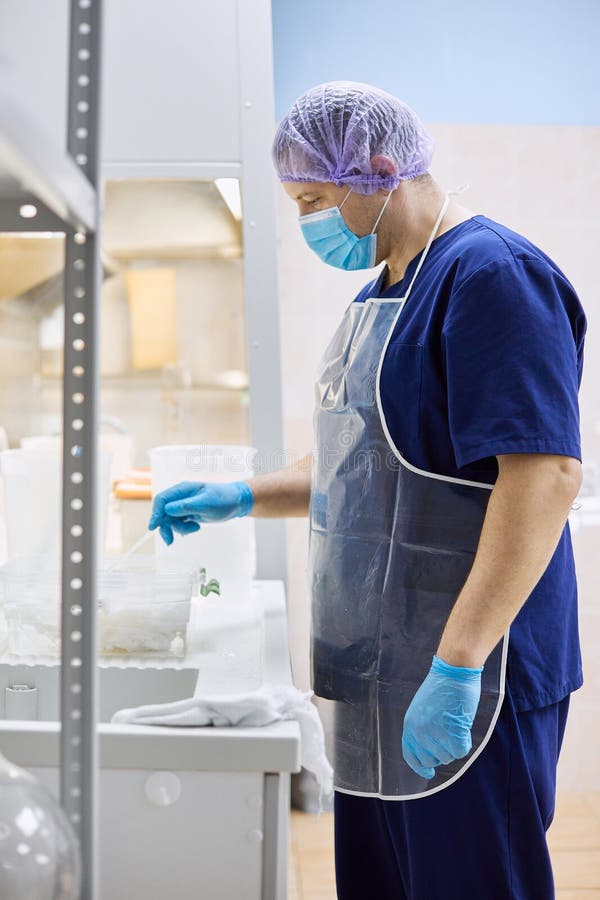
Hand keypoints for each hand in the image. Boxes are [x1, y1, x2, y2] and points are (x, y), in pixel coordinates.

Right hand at [148, 480, 253, 545]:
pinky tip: (196, 527)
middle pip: (163, 512)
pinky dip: (184, 529)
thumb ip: (186, 506)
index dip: (155, 513)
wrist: (236, 503)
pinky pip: (178, 523)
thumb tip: (167, 510)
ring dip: (179, 528)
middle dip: (166, 526)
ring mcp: (183, 506)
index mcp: (183, 489)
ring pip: (170, 520)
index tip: (154, 526)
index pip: (162, 500)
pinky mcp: (188, 514)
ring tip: (195, 528)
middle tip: (170, 540)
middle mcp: (180, 497)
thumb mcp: (206, 503)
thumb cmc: (223, 499)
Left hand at [402, 655, 482, 779]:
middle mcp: (420, 732)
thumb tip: (430, 751)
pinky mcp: (453, 733)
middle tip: (450, 735)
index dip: (420, 767)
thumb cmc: (441, 687)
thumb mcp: (423, 710)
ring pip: (448, 757)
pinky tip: (464, 728)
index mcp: (410, 725)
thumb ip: (423, 729)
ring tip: (456, 724)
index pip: (411, 755)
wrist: (453, 671)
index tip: (429, 773)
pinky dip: (465, 742)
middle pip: (432, 760)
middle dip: (442, 752)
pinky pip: (460, 751)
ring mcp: (436, 734)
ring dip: (454, 744)